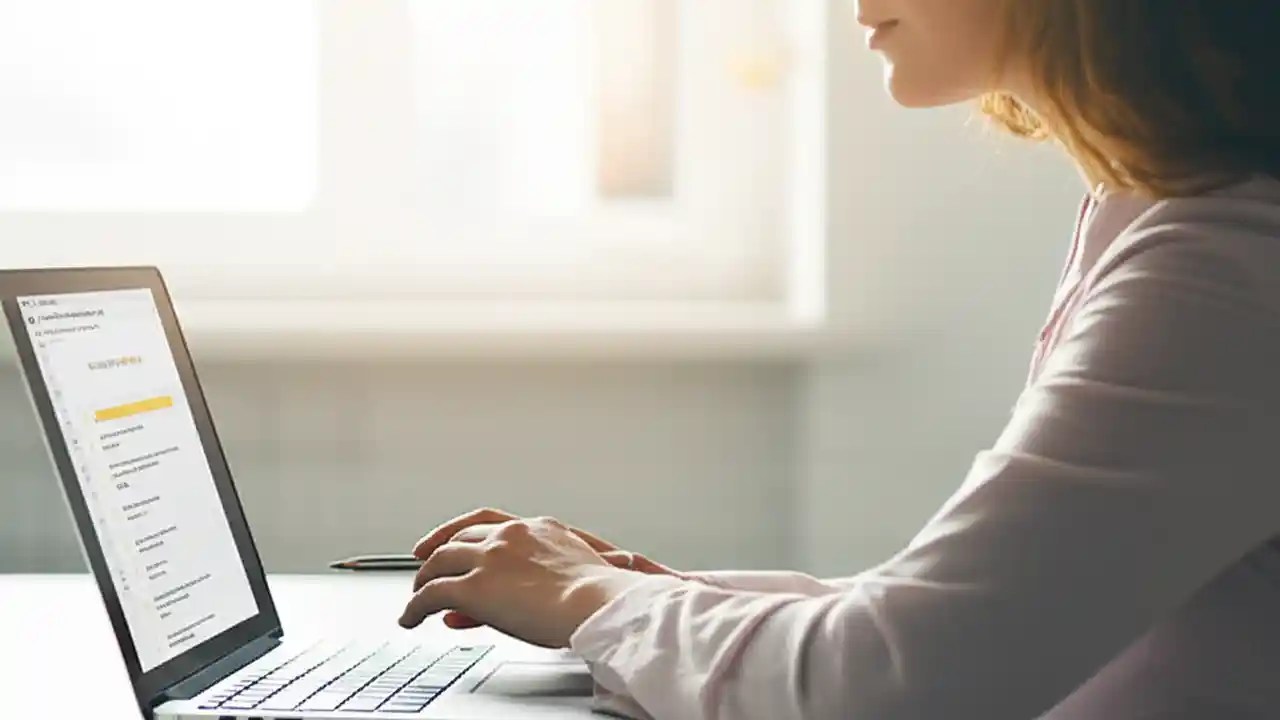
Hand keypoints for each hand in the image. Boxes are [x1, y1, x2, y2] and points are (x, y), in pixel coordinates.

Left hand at [411, 508, 683, 629]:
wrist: (599, 603)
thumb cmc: (602, 595)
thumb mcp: (578, 569)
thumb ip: (550, 571)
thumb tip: (544, 584)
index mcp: (537, 527)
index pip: (488, 522)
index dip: (461, 532)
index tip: (446, 541)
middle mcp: (509, 535)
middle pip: (459, 538)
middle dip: (438, 554)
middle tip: (426, 570)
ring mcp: (490, 559)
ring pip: (440, 562)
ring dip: (423, 580)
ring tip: (415, 598)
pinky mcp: (475, 587)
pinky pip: (431, 594)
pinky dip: (415, 607)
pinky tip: (411, 618)